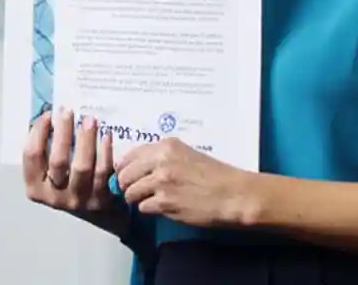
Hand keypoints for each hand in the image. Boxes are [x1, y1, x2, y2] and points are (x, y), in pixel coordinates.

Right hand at [22, 108, 115, 215]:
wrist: (93, 213)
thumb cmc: (66, 182)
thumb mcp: (48, 171)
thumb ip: (46, 148)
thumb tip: (51, 115)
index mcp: (36, 188)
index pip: (32, 156)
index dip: (38, 132)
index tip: (49, 114)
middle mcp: (55, 197)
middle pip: (58, 161)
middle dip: (63, 133)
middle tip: (68, 111)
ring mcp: (79, 199)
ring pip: (82, 167)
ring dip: (86, 139)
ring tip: (90, 120)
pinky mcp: (100, 199)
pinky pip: (103, 172)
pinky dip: (105, 151)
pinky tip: (105, 135)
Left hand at [115, 137, 253, 227]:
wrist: (233, 195)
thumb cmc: (216, 175)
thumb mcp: (187, 155)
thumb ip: (163, 157)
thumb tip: (140, 165)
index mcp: (166, 146)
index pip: (130, 155)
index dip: (125, 167)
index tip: (128, 175)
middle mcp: (161, 160)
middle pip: (124, 174)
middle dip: (127, 184)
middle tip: (135, 191)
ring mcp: (161, 182)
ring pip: (130, 192)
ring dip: (136, 198)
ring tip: (149, 200)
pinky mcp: (165, 202)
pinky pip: (142, 207)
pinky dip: (149, 210)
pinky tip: (161, 208)